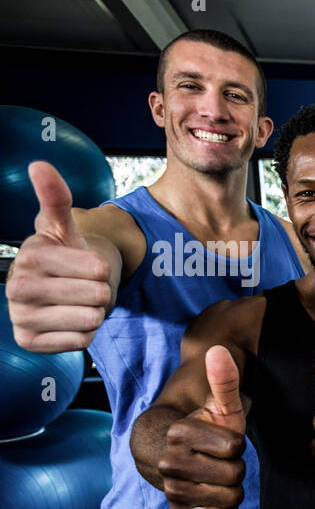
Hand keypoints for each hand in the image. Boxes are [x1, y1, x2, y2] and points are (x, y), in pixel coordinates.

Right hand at [5, 162, 112, 351]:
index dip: (103, 268)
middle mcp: (16, 287)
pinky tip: (70, 321)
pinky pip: (80, 341)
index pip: (96, 269)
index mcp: (29, 256)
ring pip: (89, 319)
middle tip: (85, 287)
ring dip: (95, 313)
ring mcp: (20, 317)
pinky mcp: (28, 342)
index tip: (89, 265)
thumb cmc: (65, 254)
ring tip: (79, 303)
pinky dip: (85, 333)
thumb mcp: (64, 226)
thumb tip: (40, 165)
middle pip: (96, 295)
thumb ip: (55, 198)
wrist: (58, 288)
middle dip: (101, 292)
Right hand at [157, 346, 246, 508]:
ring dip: (233, 488)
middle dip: (237, 467)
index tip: (223, 441)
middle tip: (223, 461)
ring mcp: (171, 488)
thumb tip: (218, 350)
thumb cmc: (206, 429)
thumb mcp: (219, 405)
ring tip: (218, 476)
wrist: (172, 457)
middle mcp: (169, 461)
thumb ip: (224, 381)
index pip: (235, 446)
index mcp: (180, 432)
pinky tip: (214, 495)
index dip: (237, 444)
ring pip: (231, 498)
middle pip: (235, 475)